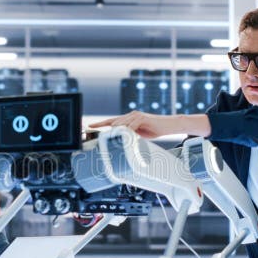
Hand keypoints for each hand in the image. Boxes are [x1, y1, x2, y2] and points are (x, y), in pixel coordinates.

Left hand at [89, 112, 211, 138]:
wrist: (169, 125)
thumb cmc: (154, 130)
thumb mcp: (139, 135)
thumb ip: (129, 136)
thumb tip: (119, 142)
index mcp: (128, 119)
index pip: (111, 121)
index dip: (100, 124)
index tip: (89, 127)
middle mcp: (130, 115)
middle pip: (113, 122)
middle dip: (104, 129)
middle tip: (95, 134)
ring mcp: (136, 116)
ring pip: (121, 124)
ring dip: (115, 131)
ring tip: (109, 137)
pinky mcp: (142, 118)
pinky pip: (131, 125)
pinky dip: (127, 130)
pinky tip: (124, 135)